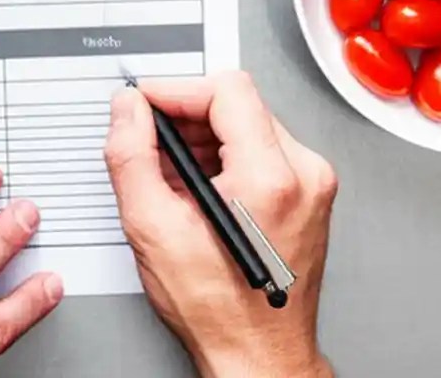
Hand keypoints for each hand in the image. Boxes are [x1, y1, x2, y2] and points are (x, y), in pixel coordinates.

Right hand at [104, 73, 337, 377]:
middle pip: (239, 105)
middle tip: (151, 144)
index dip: (176, 91)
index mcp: (271, 176)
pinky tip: (199, 191)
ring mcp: (312, 185)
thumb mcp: (152, 227)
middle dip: (187, 118)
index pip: (225, 90)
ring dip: (204, 141)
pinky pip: (263, 152)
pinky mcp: (310, 195)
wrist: (257, 353)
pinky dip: (225, 160)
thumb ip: (131, 155)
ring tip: (172, 178)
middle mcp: (304, 173)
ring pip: (250, 126)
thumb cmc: (217, 308)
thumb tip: (128, 110)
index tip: (145, 103)